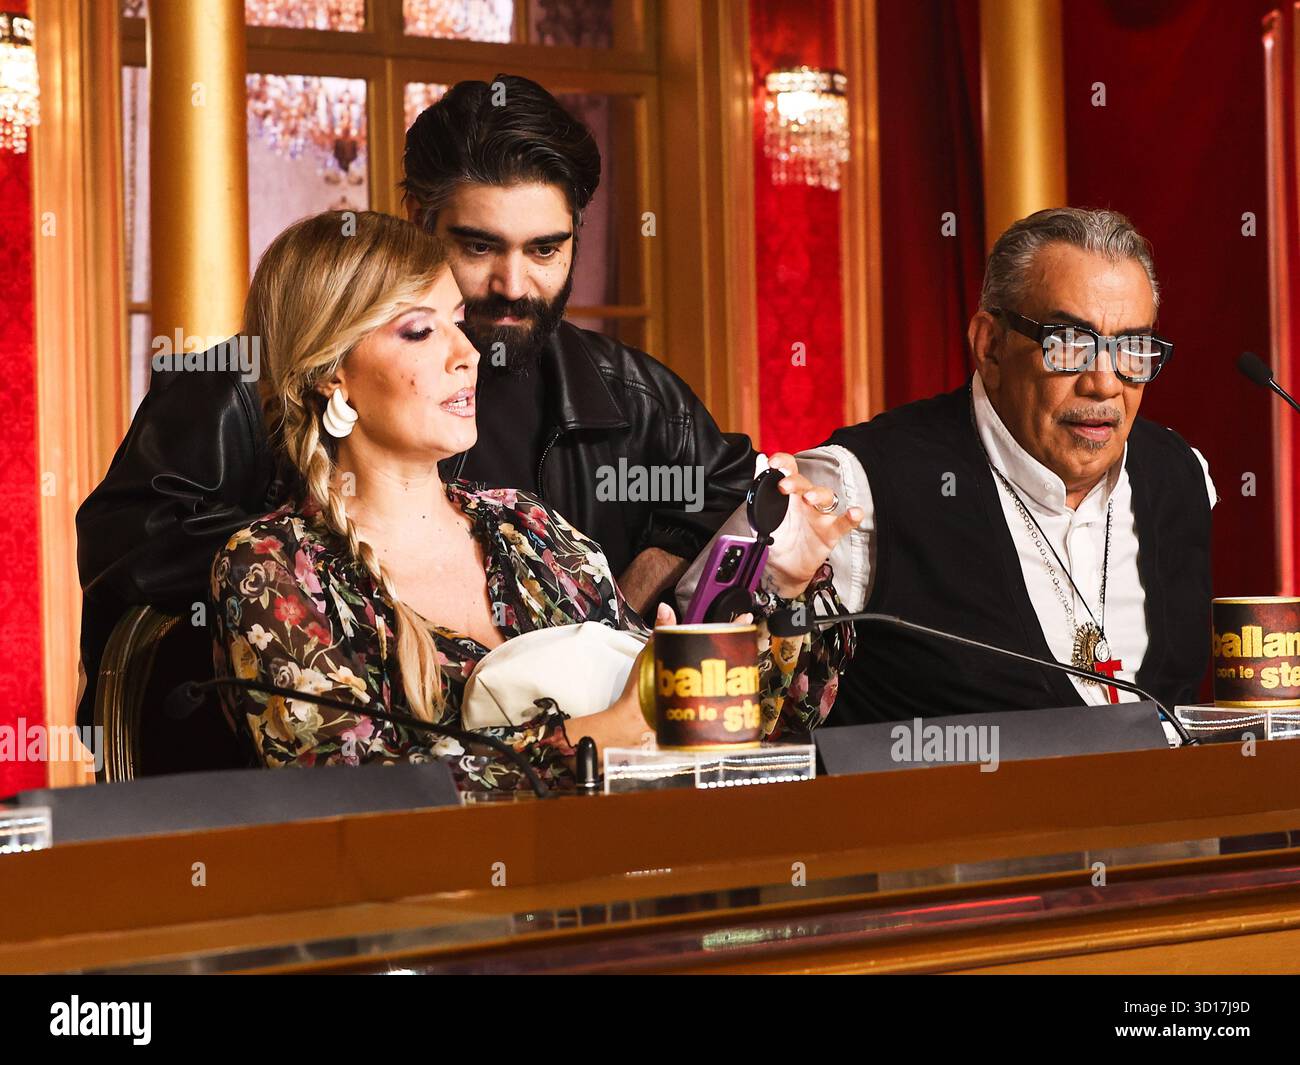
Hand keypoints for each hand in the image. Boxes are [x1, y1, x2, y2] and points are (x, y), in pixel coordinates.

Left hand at [762, 452, 863, 598]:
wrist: (782, 567)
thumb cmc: (777, 536)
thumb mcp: (762, 511)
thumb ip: (761, 484)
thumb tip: (760, 459)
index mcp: (790, 493)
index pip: (790, 470)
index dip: (784, 462)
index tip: (773, 462)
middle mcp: (806, 501)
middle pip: (806, 483)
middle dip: (796, 481)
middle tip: (784, 486)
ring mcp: (820, 515)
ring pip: (826, 497)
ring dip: (818, 494)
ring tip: (809, 498)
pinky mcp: (831, 532)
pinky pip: (844, 523)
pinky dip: (852, 517)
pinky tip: (854, 512)